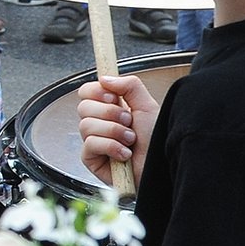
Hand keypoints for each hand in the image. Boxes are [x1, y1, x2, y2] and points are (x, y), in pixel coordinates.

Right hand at [77, 72, 159, 186]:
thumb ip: (129, 86)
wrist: (161, 167)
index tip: (113, 97)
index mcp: (110, 108)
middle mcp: (99, 123)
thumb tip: (104, 78)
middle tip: (129, 122)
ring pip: (86, 125)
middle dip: (110, 114)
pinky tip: (124, 154)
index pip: (86, 92)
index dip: (96, 92)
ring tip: (130, 140)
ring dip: (114, 132)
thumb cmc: (157, 140)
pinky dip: (111, 147)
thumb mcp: (147, 106)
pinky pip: (90, 144)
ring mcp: (93, 141)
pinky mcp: (91, 159)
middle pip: (83, 107)